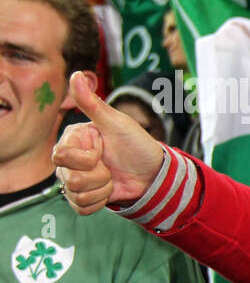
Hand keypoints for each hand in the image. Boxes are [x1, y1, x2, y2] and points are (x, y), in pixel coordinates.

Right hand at [53, 71, 165, 213]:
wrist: (154, 173)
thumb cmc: (136, 144)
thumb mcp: (116, 123)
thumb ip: (93, 103)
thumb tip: (76, 74)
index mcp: (71, 140)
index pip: (62, 157)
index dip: (87, 159)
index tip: (102, 150)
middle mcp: (68, 160)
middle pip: (69, 179)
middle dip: (98, 176)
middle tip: (110, 166)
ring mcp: (74, 179)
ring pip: (76, 195)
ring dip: (102, 189)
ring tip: (112, 177)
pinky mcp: (83, 197)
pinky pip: (81, 207)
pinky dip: (100, 202)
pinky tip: (110, 190)